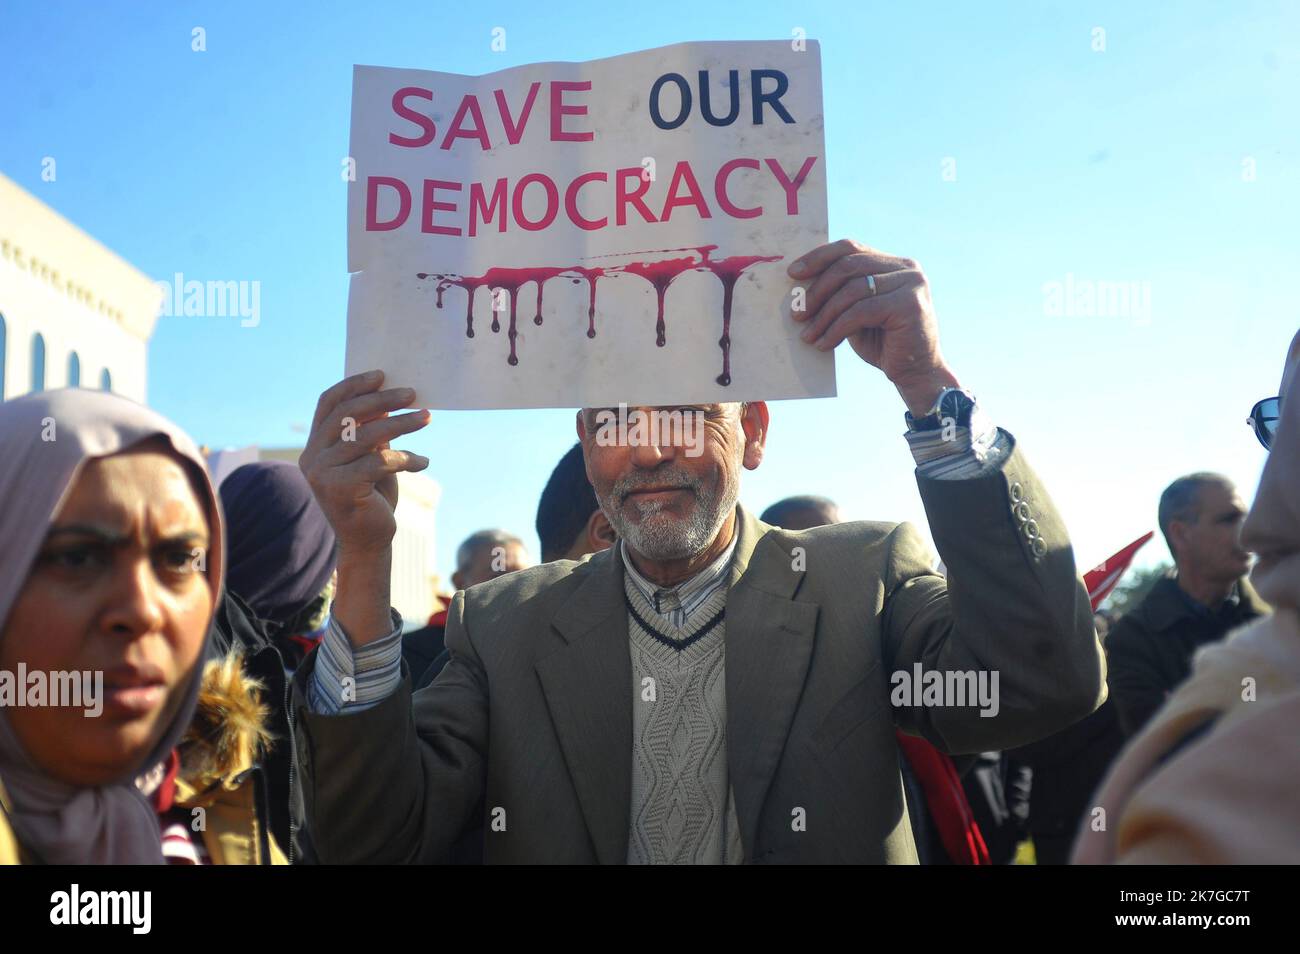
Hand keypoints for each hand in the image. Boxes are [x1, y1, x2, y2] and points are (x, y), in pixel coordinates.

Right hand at [300, 370, 430, 554]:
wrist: (369, 541)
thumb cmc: (372, 495)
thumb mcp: (370, 457)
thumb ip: (370, 430)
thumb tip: (388, 397)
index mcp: (315, 445)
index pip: (328, 403)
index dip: (353, 384)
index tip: (381, 375)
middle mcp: (312, 457)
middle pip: (347, 414)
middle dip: (383, 399)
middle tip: (412, 394)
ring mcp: (323, 474)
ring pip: (366, 436)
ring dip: (402, 423)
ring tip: (427, 418)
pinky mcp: (341, 489)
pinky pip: (379, 461)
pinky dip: (406, 458)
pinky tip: (423, 462)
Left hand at [789, 240, 959, 415]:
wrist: (916, 373)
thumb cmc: (883, 344)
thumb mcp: (857, 313)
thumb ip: (840, 294)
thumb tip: (800, 284)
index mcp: (893, 264)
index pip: (850, 248)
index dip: (819, 258)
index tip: (793, 273)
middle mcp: (906, 268)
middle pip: (848, 266)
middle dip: (817, 290)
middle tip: (797, 313)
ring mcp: (911, 284)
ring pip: (852, 290)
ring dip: (824, 315)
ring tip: (807, 335)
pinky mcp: (909, 305)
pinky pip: (860, 311)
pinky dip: (836, 328)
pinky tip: (824, 343)